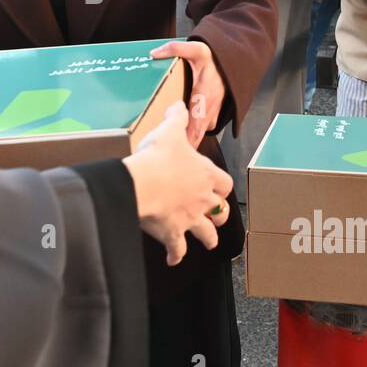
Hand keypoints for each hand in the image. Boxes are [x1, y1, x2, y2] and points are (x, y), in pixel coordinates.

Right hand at [124, 102, 233, 266]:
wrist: (142, 183)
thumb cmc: (158, 157)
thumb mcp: (169, 131)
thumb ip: (177, 118)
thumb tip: (179, 106)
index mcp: (205, 174)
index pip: (224, 182)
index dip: (221, 185)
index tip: (217, 186)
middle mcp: (203, 199)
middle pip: (221, 211)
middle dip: (220, 215)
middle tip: (216, 217)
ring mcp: (190, 218)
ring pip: (207, 234)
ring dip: (208, 239)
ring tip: (207, 242)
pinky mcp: (174, 234)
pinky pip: (178, 250)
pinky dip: (176, 255)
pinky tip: (173, 259)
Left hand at [150, 39, 225, 146]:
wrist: (235, 61)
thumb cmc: (215, 59)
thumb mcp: (196, 49)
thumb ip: (175, 49)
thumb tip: (154, 53)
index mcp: (204, 97)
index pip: (195, 127)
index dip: (185, 140)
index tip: (174, 149)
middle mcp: (210, 109)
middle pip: (196, 136)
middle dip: (184, 145)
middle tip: (168, 153)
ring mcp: (213, 113)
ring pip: (199, 132)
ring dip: (188, 138)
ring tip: (171, 144)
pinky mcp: (214, 113)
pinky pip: (203, 128)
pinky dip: (193, 132)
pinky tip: (181, 132)